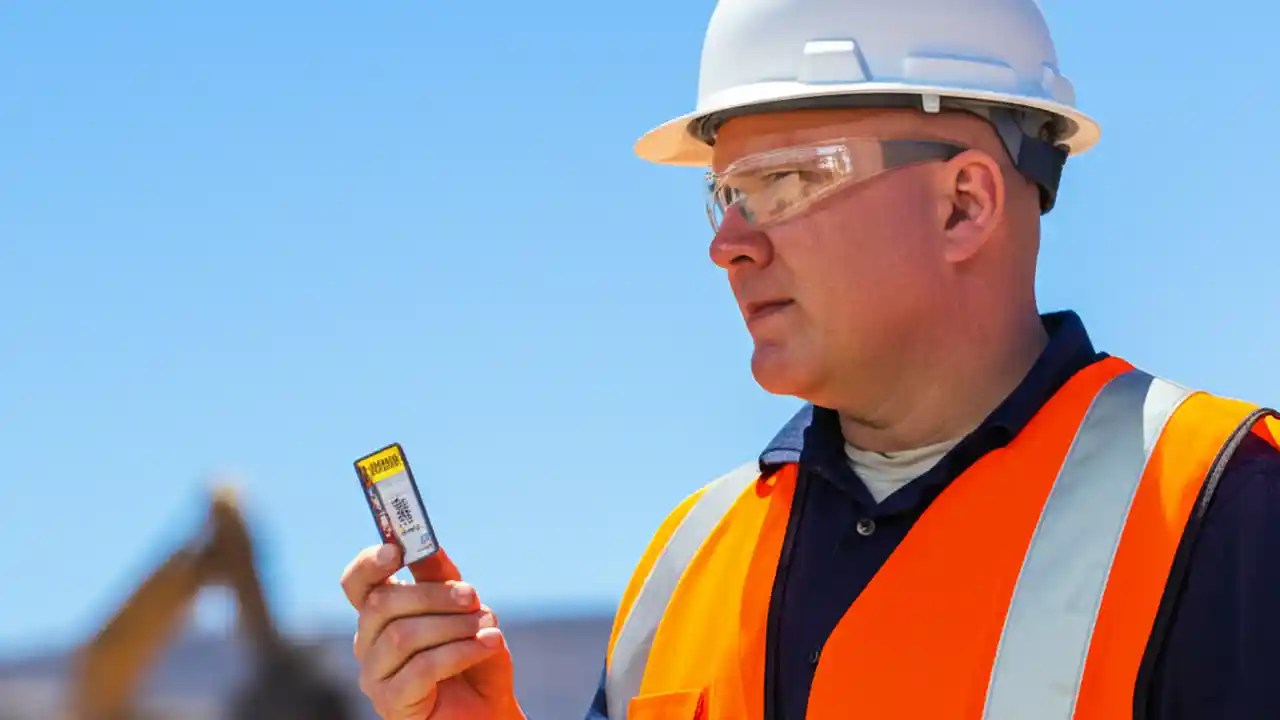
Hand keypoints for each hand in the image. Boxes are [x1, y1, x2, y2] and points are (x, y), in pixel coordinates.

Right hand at [341, 544, 522, 719]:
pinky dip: (460, 652)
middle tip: (472, 597)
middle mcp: (367, 644)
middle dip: (433, 595)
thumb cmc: (474, 660)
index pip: (357, 583)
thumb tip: (428, 547)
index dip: (369, 563)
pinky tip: (487, 646)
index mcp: (381, 616)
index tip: (397, 550)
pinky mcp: (391, 703)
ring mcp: (374, 675)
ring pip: (403, 636)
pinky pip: (421, 668)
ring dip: (453, 626)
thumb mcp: (465, 611)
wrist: (490, 710)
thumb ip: (443, 579)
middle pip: (382, 604)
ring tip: (487, 629)